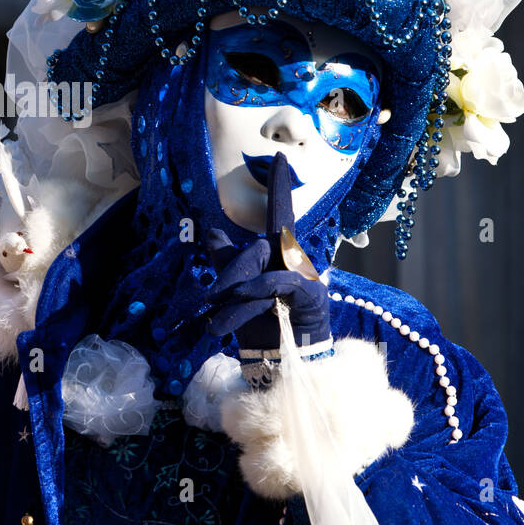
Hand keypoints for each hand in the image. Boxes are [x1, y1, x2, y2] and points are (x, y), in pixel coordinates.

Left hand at [204, 152, 330, 354]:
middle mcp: (294, 260)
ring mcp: (306, 277)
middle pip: (256, 248)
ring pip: (262, 268)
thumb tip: (211, 231)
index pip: (278, 213)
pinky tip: (239, 309)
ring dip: (235, 295)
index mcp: (278, 256)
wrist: (281, 367)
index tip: (278, 157)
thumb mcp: (235, 292)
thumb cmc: (261, 327)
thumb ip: (225, 260)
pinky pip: (276, 284)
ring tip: (217, 323)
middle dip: (230, 273)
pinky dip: (255, 293)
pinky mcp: (312, 296)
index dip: (278, 186)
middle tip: (212, 300)